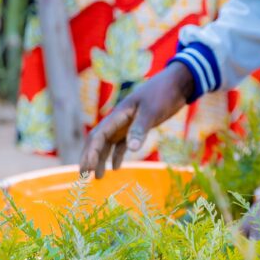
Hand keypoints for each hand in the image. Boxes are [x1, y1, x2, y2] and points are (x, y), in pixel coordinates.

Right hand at [79, 62, 194, 178]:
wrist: (176, 83)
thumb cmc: (163, 93)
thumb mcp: (152, 111)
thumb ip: (140, 128)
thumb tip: (131, 149)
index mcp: (118, 115)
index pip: (98, 136)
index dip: (90, 152)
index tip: (86, 168)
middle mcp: (118, 120)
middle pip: (98, 141)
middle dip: (90, 157)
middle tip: (83, 176)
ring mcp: (126, 124)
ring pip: (108, 144)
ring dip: (101, 159)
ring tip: (97, 177)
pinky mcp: (137, 127)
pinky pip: (122, 143)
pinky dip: (117, 155)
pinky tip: (116, 167)